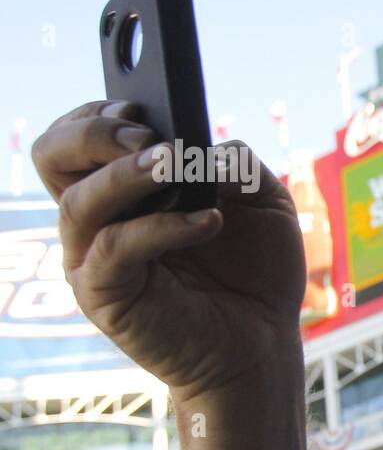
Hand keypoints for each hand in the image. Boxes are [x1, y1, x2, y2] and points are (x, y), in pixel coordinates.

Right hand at [31, 100, 305, 402]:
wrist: (264, 341)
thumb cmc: (257, 270)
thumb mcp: (262, 201)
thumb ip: (238, 164)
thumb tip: (208, 152)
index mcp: (125, 190)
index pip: (78, 136)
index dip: (100, 113)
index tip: (141, 108)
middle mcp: (98, 220)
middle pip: (52, 156)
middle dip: (92, 133)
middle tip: (147, 137)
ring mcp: (94, 259)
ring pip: (79, 202)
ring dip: (128, 175)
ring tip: (179, 165)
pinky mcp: (105, 295)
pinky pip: (115, 248)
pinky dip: (161, 226)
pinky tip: (208, 220)